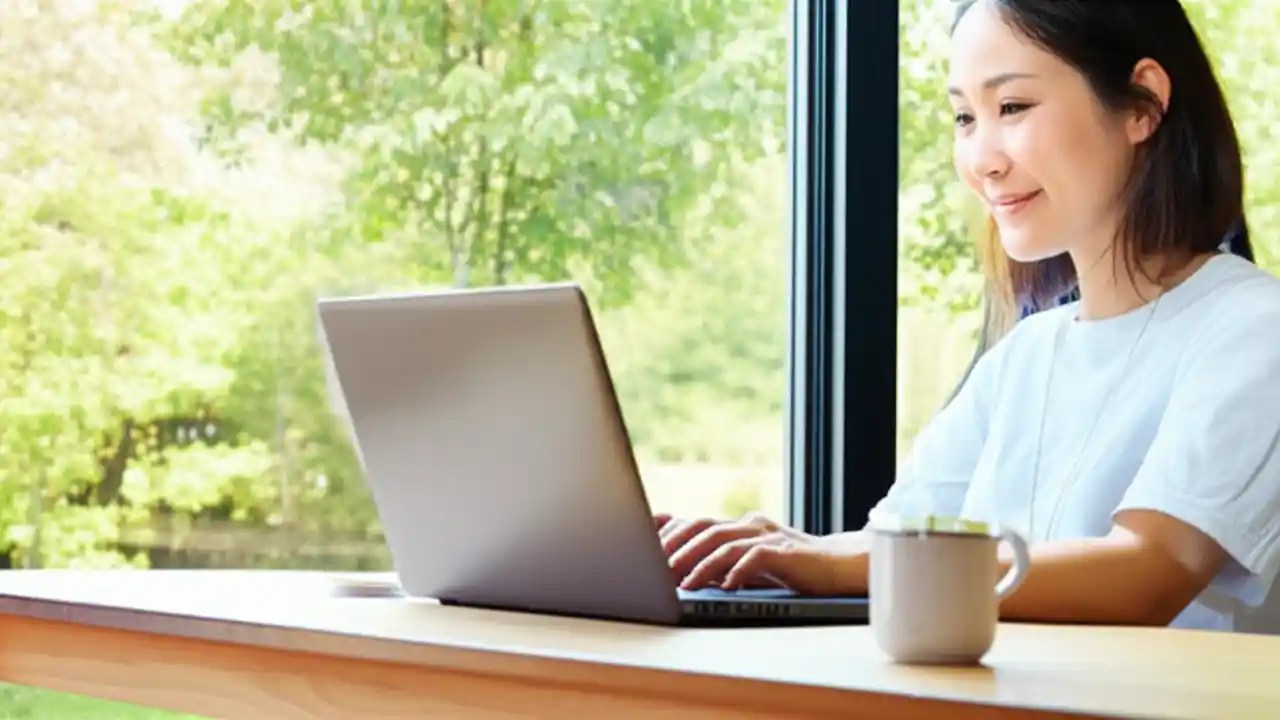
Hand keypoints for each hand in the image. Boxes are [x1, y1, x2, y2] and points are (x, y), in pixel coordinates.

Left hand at [652, 511, 829, 588]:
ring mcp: (768, 535)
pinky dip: (739, 570)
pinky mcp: (787, 551)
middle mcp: (749, 525)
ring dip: (700, 563)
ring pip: (724, 541)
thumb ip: (721, 563)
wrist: (840, 567)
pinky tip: (727, 586)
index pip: (695, 522)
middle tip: (656, 570)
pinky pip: (757, 556)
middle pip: (704, 528)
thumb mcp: (750, 565)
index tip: (642, 538)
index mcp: (739, 526)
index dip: (668, 529)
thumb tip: (681, 574)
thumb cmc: (792, 570)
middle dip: (677, 548)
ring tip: (683, 583)